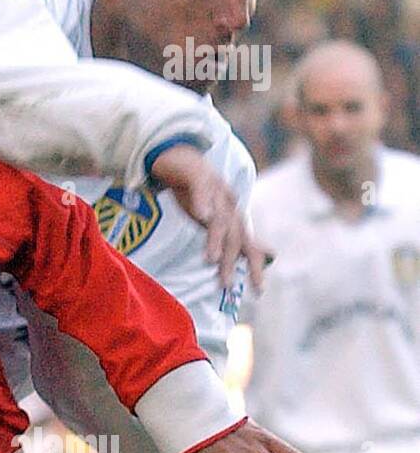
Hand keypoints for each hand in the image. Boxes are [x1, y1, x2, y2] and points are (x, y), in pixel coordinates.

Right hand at [150, 143, 269, 290]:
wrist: (182, 160)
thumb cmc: (201, 193)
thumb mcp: (221, 219)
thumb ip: (241, 239)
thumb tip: (271, 256)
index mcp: (234, 218)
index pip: (250, 247)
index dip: (256, 268)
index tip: (259, 292)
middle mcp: (230, 206)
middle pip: (235, 238)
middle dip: (232, 262)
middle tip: (227, 285)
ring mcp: (216, 192)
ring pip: (219, 219)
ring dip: (216, 240)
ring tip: (211, 259)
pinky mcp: (198, 178)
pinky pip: (201, 191)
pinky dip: (203, 202)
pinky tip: (201, 214)